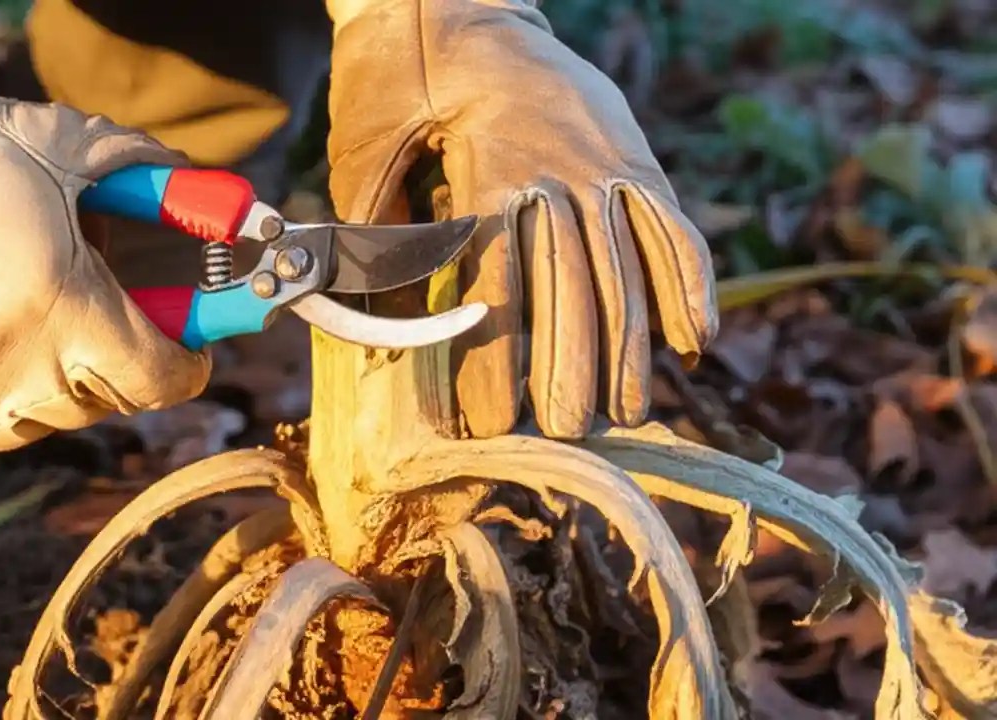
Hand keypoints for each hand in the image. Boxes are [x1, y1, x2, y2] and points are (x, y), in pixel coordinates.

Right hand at [0, 0, 209, 450]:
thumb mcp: (78, 154)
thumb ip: (161, 181)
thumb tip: (231, 208)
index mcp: (69, 312)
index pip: (164, 380)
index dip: (186, 359)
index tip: (188, 344)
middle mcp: (23, 373)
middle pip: (113, 397)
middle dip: (123, 358)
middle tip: (105, 312)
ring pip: (58, 413)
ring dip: (65, 373)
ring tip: (35, 308)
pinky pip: (2, 418)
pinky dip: (12, 384)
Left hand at [325, 0, 718, 438]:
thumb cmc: (395, 71)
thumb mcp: (362, 143)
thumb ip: (373, 228)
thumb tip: (378, 319)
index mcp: (487, 169)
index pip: (497, 285)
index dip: (495, 359)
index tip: (494, 421)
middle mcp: (556, 168)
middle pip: (573, 286)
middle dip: (571, 368)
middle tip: (569, 433)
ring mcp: (603, 159)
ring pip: (626, 265)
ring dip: (632, 346)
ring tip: (630, 410)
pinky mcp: (630, 152)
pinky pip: (669, 222)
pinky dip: (688, 281)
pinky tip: (694, 340)